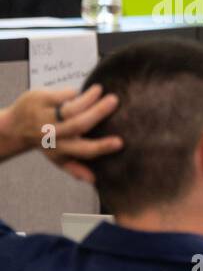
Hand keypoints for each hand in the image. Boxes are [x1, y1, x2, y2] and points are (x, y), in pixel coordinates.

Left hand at [0, 84, 121, 181]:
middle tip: (114, 101)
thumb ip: (75, 167)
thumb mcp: (58, 156)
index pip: (84, 151)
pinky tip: (81, 92)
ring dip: (88, 98)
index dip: (102, 147)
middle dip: (98, 112)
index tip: (120, 143)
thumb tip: (94, 180)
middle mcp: (51, 134)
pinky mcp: (38, 100)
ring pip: (70, 108)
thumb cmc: (45, 142)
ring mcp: (43, 117)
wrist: (15, 127)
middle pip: (78, 125)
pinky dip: (74, 92)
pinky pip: (61, 95)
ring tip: (100, 90)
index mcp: (60, 149)